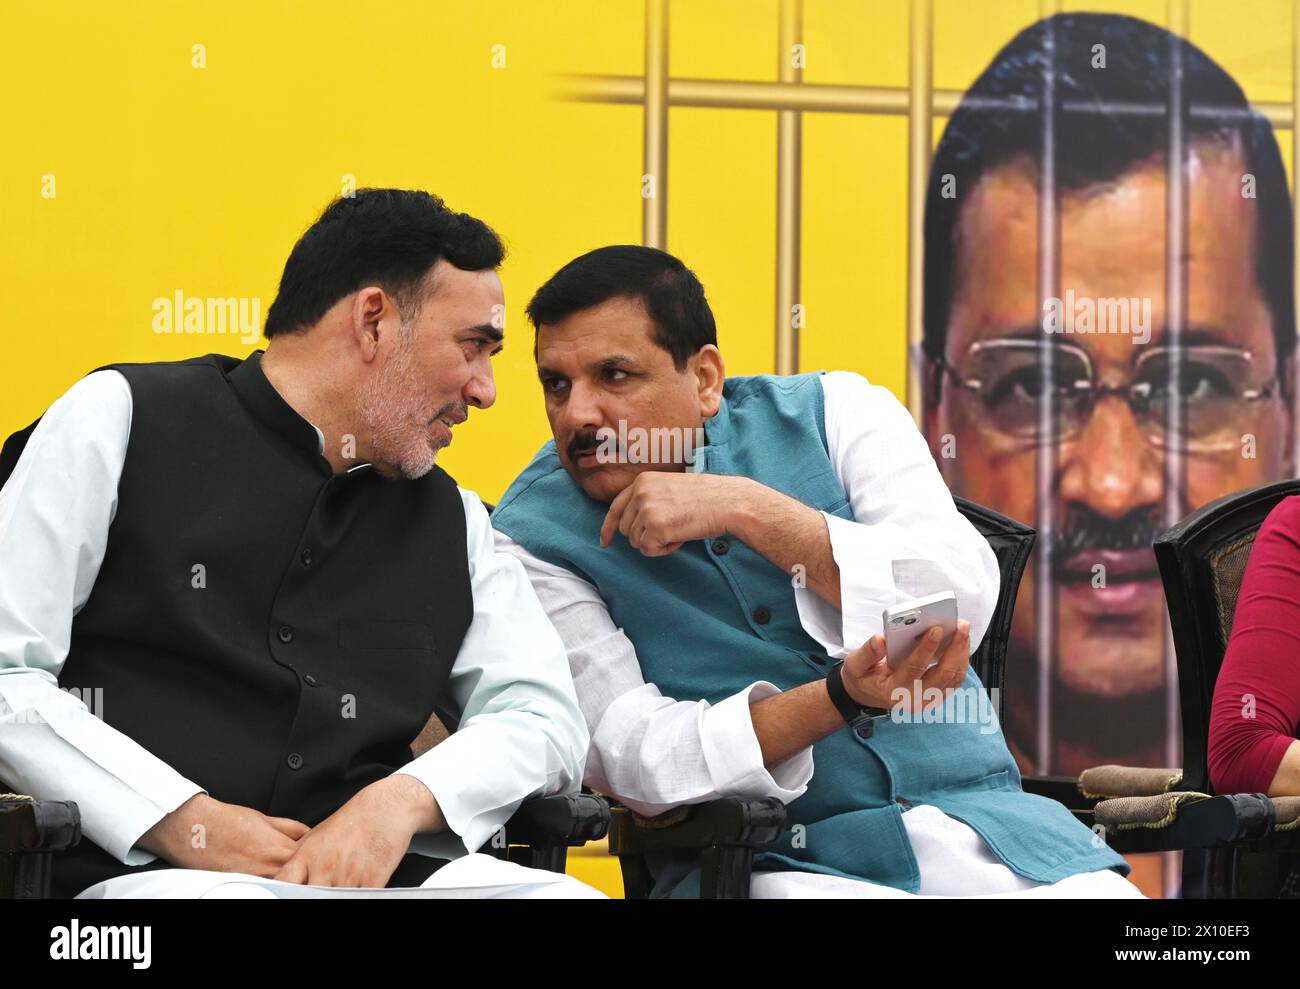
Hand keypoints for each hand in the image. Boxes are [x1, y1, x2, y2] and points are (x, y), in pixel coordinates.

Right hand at [138, 793, 309, 877]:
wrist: (196, 830)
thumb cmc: (227, 821)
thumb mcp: (265, 818)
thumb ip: (289, 827)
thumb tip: (307, 832)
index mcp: (280, 848)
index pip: (310, 858)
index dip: (315, 856)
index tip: (319, 855)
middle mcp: (271, 867)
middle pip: (300, 873)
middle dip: (304, 869)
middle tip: (307, 866)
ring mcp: (257, 880)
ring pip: (284, 881)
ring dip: (289, 877)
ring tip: (287, 872)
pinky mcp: (243, 886)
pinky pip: (264, 886)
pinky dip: (270, 882)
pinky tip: (268, 876)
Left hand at [272, 775, 442, 887]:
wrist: (385, 808)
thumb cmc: (353, 820)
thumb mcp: (317, 834)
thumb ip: (300, 858)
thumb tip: (283, 878)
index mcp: (308, 855)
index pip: (284, 883)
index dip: (281, 893)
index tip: (283, 896)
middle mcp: (326, 866)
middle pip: (309, 897)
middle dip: (313, 897)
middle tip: (317, 893)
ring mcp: (349, 874)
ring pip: (335, 899)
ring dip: (337, 896)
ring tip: (338, 887)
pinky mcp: (373, 879)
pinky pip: (361, 898)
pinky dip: (358, 895)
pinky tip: (357, 888)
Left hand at [600, 472, 753, 555]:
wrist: (727, 502)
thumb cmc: (706, 497)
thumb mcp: (670, 488)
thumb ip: (649, 500)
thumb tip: (633, 523)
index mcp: (642, 481)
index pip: (615, 507)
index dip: (608, 527)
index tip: (605, 541)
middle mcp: (640, 493)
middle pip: (626, 529)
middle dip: (645, 536)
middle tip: (672, 530)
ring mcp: (646, 509)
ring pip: (636, 542)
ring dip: (657, 543)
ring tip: (679, 530)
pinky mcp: (655, 527)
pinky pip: (648, 550)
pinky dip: (663, 550)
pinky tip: (680, 538)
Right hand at [840, 619, 971, 713]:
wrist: (867, 695)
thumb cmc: (863, 676)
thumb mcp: (855, 664)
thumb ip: (867, 652)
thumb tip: (880, 639)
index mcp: (892, 690)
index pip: (914, 669)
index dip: (926, 649)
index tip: (936, 629)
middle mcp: (913, 699)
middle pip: (942, 675)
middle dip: (955, 648)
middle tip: (961, 626)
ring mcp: (927, 700)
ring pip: (953, 678)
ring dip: (962, 653)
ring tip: (964, 630)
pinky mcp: (935, 697)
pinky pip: (955, 680)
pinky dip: (961, 661)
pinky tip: (961, 642)